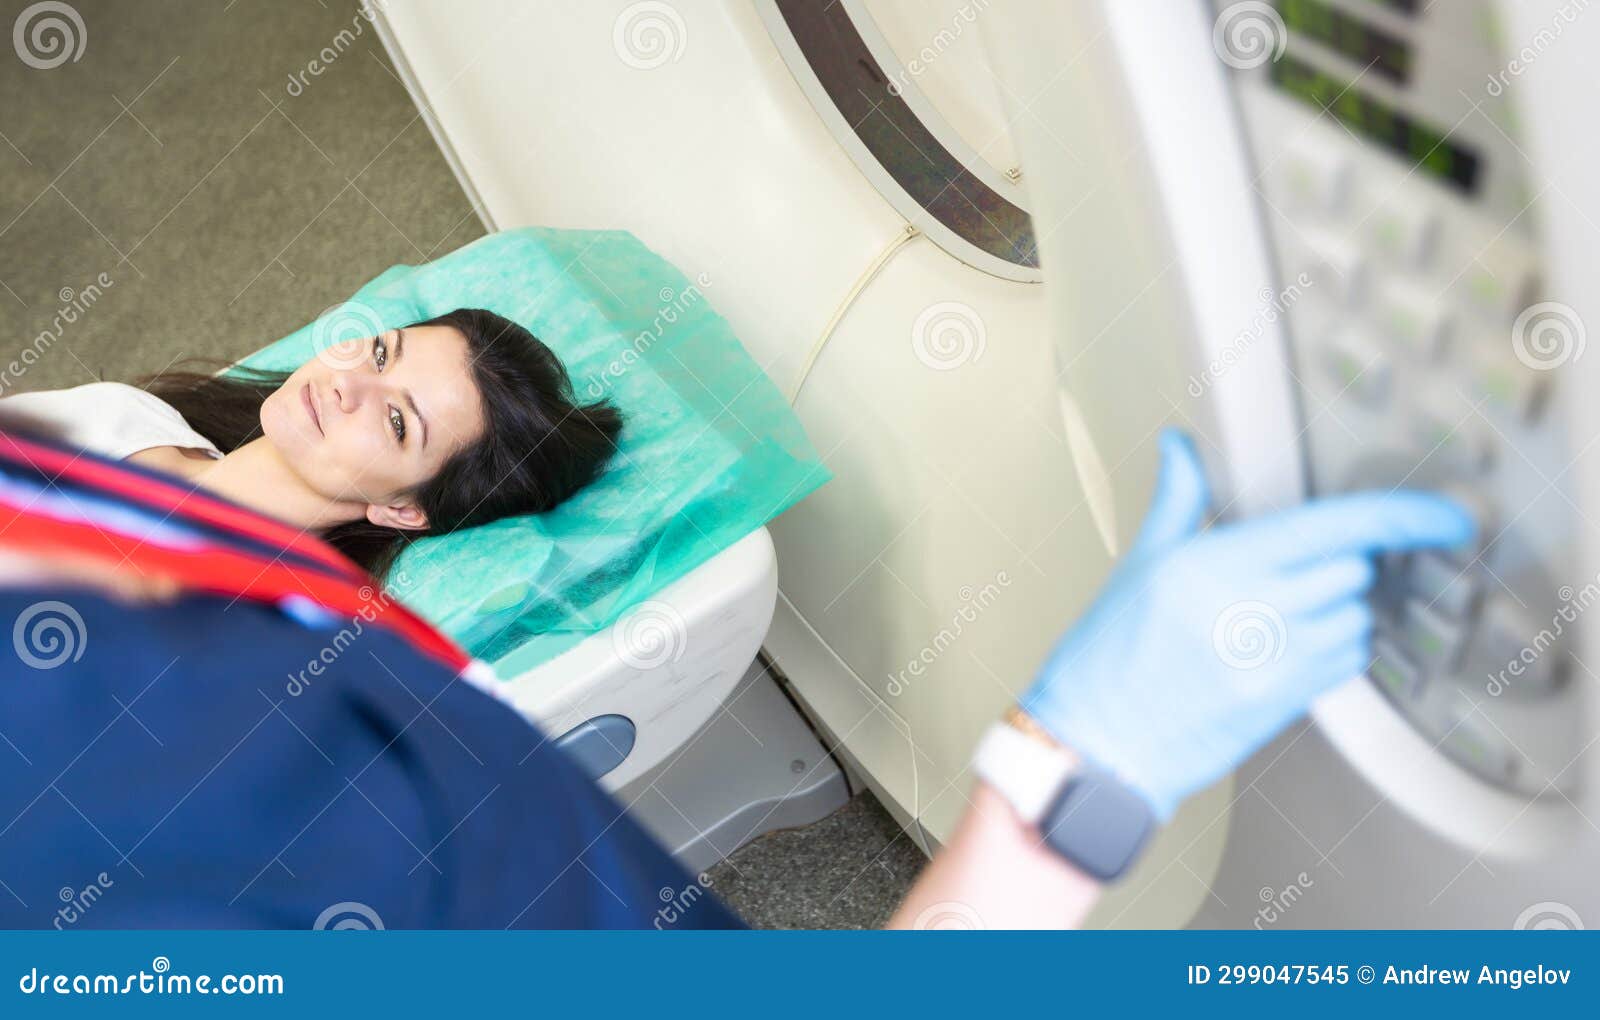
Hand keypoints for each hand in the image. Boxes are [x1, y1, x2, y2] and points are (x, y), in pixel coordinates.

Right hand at [1021, 429, 1474, 818]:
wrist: (1099, 740)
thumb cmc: (1110, 654)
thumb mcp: (1140, 563)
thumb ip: (1178, 499)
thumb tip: (1180, 446)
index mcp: (1217, 564)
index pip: (1340, 526)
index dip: (1409, 516)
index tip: (1448, 516)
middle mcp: (1253, 610)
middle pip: (1356, 568)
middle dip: (1341, 561)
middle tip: (1300, 566)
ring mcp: (1275, 660)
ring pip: (1356, 616)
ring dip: (1338, 607)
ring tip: (1282, 612)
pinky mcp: (1285, 700)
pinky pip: (1346, 660)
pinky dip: (1333, 646)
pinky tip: (1286, 646)